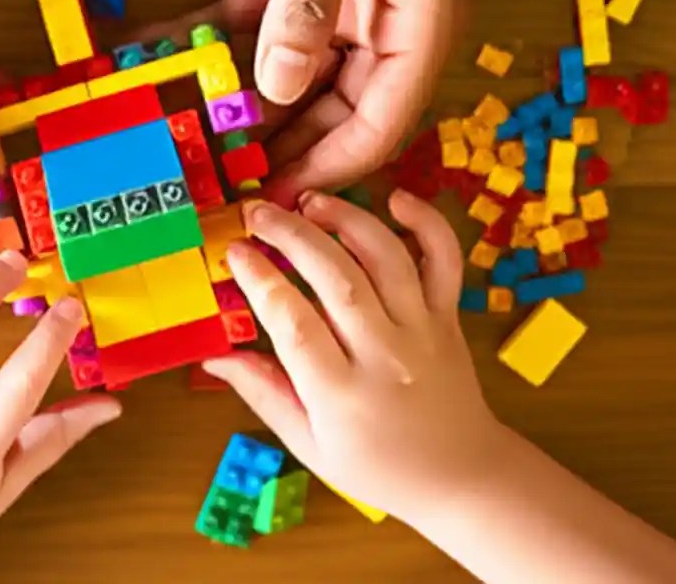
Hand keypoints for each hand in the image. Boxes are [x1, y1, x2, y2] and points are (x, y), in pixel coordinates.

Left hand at [142, 0, 461, 199]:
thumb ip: (308, 5)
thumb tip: (279, 88)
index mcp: (419, 21)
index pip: (380, 122)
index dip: (329, 169)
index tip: (274, 199)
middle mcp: (383, 23)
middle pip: (332, 112)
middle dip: (278, 148)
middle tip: (216, 182)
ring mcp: (340, 5)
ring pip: (291, 79)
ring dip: (241, 105)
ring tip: (185, 139)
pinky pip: (256, 28)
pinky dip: (215, 44)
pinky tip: (166, 60)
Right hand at [202, 192, 510, 520]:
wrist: (461, 476)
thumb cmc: (376, 466)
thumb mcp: (308, 444)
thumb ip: (263, 393)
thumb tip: (213, 354)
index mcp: (341, 395)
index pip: (294, 325)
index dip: (261, 281)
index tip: (234, 252)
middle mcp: (385, 356)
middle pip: (338, 280)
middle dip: (293, 236)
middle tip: (256, 212)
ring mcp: (422, 331)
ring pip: (386, 259)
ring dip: (346, 219)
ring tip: (309, 201)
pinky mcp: (448, 316)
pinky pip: (443, 259)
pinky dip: (426, 222)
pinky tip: (394, 199)